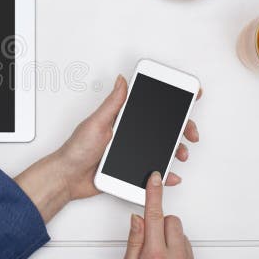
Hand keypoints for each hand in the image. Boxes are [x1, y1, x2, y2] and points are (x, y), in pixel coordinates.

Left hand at [56, 75, 199, 199]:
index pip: (150, 107)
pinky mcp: (130, 171)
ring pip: (161, 150)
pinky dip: (164, 174)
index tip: (188, 97)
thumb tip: (122, 81)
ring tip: (179, 154)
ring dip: (175, 151)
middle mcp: (128, 135)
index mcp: (121, 119)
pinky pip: (152, 172)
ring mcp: (130, 153)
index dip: (170, 102)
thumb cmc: (76, 149)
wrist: (68, 178)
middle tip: (190, 132)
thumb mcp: (96, 123)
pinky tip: (170, 174)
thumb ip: (112, 104)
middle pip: (162, 129)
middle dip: (181, 129)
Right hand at [117, 173, 205, 258]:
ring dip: (171, 243)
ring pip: (183, 238)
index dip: (155, 194)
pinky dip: (180, 258)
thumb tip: (139, 220)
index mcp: (154, 258)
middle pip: (173, 223)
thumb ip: (134, 241)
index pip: (155, 216)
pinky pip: (191, 255)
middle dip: (160, 226)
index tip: (156, 179)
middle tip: (150, 243)